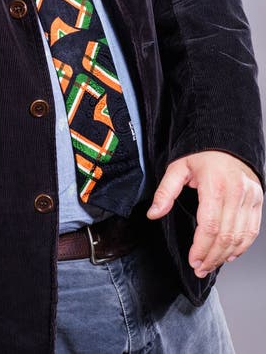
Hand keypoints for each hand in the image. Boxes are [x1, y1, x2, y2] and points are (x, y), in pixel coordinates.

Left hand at [146, 150, 262, 277]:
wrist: (226, 140)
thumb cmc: (201, 154)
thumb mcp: (178, 167)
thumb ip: (165, 192)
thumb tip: (153, 213)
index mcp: (215, 185)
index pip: (209, 226)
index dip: (201, 247)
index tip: (193, 260)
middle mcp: (236, 192)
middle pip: (225, 236)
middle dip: (212, 257)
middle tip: (200, 267)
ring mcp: (250, 197)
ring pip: (240, 237)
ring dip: (225, 256)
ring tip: (211, 264)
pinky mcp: (257, 201)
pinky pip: (252, 230)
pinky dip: (242, 246)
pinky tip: (229, 254)